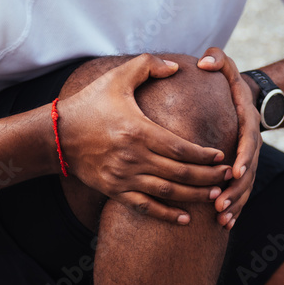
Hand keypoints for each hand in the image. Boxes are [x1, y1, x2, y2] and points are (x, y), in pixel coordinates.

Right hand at [56, 54, 230, 222]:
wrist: (55, 135)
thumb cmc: (90, 104)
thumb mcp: (117, 77)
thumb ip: (148, 65)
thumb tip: (176, 66)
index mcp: (138, 131)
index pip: (180, 148)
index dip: (204, 156)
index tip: (221, 157)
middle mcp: (132, 158)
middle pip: (180, 173)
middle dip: (208, 177)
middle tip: (228, 177)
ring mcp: (123, 177)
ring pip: (167, 193)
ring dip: (194, 197)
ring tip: (215, 195)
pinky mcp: (114, 191)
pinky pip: (145, 208)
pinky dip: (167, 215)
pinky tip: (185, 219)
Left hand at [198, 48, 260, 229]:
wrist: (244, 99)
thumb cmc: (228, 82)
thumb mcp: (226, 65)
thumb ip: (217, 59)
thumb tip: (206, 62)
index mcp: (248, 121)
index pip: (249, 141)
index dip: (244, 157)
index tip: (233, 171)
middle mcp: (252, 143)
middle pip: (249, 171)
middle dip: (236, 190)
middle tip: (220, 204)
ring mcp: (249, 158)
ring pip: (247, 185)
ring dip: (236, 203)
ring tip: (221, 219)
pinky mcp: (242, 170)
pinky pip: (241, 192)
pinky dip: (236, 207)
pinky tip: (225, 224)